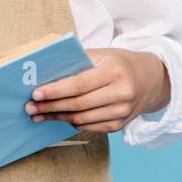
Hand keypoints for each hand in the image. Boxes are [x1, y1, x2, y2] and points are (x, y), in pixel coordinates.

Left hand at [24, 48, 169, 132]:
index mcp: (115, 71)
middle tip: (30, 107)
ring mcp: (122, 111)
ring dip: (57, 118)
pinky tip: (59, 118)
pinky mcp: (120, 125)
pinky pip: (90, 127)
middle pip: (78, 104)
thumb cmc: (120, 63)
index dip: (55, 90)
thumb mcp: (103, 54)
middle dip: (50, 107)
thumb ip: (78, 61)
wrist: (151, 79)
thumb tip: (46, 72)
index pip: (79, 84)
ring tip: (39, 115)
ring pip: (82, 119)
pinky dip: (72, 123)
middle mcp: (121, 93)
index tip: (36, 93)